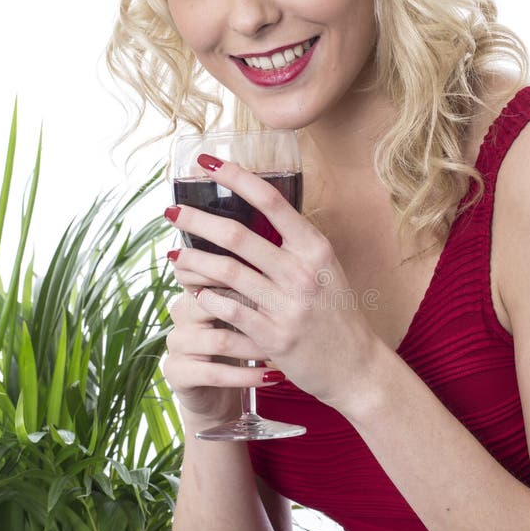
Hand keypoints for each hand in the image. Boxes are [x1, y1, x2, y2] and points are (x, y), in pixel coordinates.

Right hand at [163, 288, 284, 425]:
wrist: (215, 395)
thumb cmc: (235, 346)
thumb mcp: (242, 317)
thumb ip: (251, 292)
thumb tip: (285, 264)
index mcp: (195, 292)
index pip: (215, 275)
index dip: (246, 279)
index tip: (279, 286)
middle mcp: (181, 314)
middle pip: (215, 302)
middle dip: (253, 311)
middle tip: (285, 317)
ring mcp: (177, 344)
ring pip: (220, 341)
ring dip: (254, 347)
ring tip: (280, 351)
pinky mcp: (177, 373)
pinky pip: (215, 373)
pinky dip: (247, 375)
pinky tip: (272, 376)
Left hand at [164, 157, 378, 414]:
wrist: (357, 367)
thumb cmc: (336, 315)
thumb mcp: (324, 271)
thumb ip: (292, 247)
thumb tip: (249, 219)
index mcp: (315, 248)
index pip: (271, 201)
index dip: (235, 177)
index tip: (207, 163)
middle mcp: (302, 272)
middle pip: (237, 235)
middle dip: (197, 219)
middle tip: (172, 212)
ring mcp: (288, 305)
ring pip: (226, 272)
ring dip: (193, 261)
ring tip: (175, 254)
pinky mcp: (275, 337)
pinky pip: (229, 310)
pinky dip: (207, 298)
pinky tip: (194, 292)